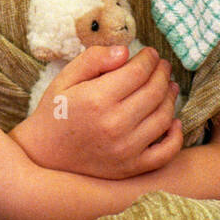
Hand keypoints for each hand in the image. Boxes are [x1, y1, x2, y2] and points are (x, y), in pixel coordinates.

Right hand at [10, 44, 181, 179]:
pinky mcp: (131, 168)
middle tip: (162, 66)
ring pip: (164, 117)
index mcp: (97, 99)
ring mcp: (125, 150)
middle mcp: (115, 125)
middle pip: (155, 92)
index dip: (149, 58)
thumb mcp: (66, 78)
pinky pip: (165, 152)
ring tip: (169, 87)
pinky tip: (173, 121)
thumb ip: (94, 59)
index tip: (150, 53)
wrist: (44, 157)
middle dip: (162, 73)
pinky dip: (175, 136)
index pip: (138, 72)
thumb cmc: (56, 113)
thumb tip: (125, 51)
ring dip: (171, 98)